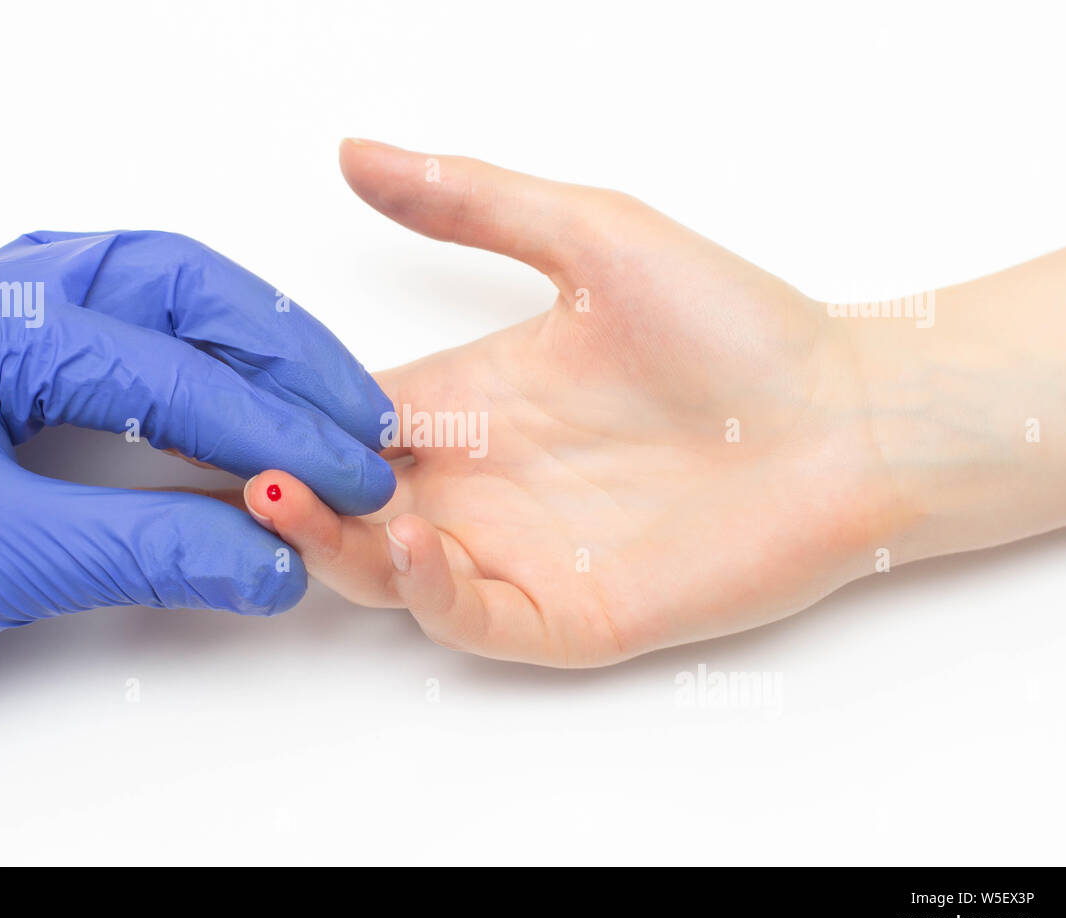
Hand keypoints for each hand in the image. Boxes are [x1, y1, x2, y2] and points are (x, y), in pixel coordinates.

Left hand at [0, 230, 394, 684]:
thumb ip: (144, 553)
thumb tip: (271, 562)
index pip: (174, 373)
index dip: (276, 434)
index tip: (347, 482)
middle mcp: (4, 291)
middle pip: (186, 286)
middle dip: (287, 351)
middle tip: (364, 418)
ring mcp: (6, 312)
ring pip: (164, 290)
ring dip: (254, 337)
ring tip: (329, 394)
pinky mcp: (10, 353)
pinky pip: (134, 324)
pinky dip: (206, 351)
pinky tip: (244, 386)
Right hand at [237, 140, 1065, 666]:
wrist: (849, 416)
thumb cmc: (735, 329)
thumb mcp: (590, 237)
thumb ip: (470, 203)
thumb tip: (355, 153)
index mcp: (472, 399)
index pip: (342, 410)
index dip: (276, 402)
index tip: (216, 384)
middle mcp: (479, 480)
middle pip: (340, 495)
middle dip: (274, 481)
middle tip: (225, 453)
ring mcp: (514, 551)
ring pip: (381, 566)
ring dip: (323, 538)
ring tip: (283, 493)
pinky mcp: (563, 612)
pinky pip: (466, 615)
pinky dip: (424, 587)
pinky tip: (407, 537)